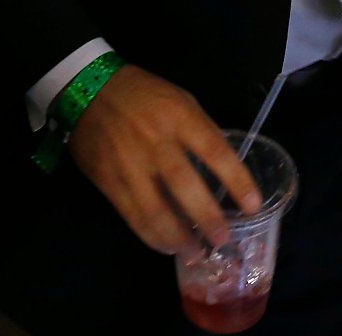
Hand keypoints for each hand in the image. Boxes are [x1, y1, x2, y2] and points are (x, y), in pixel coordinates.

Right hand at [68, 64, 260, 255]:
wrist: (88, 89)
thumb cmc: (143, 94)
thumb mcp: (179, 100)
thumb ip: (198, 132)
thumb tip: (220, 169)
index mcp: (179, 116)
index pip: (214, 150)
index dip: (236, 180)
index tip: (253, 205)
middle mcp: (154, 141)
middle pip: (184, 184)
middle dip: (206, 216)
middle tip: (222, 240)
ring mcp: (128, 163)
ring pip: (154, 209)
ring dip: (177, 237)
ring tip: (195, 252)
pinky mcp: (108, 180)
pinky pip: (132, 216)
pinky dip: (151, 236)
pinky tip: (166, 246)